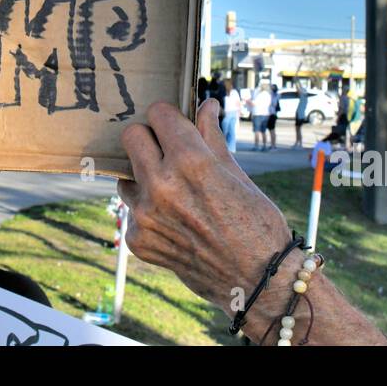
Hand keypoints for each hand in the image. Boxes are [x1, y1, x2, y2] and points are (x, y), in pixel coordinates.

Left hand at [117, 99, 386, 345]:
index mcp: (190, 161)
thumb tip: (207, 104)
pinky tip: (175, 222)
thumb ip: (211, 136)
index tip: (177, 125)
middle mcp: (161, 185)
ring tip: (174, 192)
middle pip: (131, 137)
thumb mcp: (236, 172)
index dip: (170, 117)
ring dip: (144, 178)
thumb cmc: (257, 223)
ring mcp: (145, 215)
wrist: (259, 281)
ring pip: (127, 176)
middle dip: (150, 139)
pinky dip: (148, 212)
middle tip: (168, 152)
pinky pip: (132, 211)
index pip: (158, 113)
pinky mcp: (138, 240)